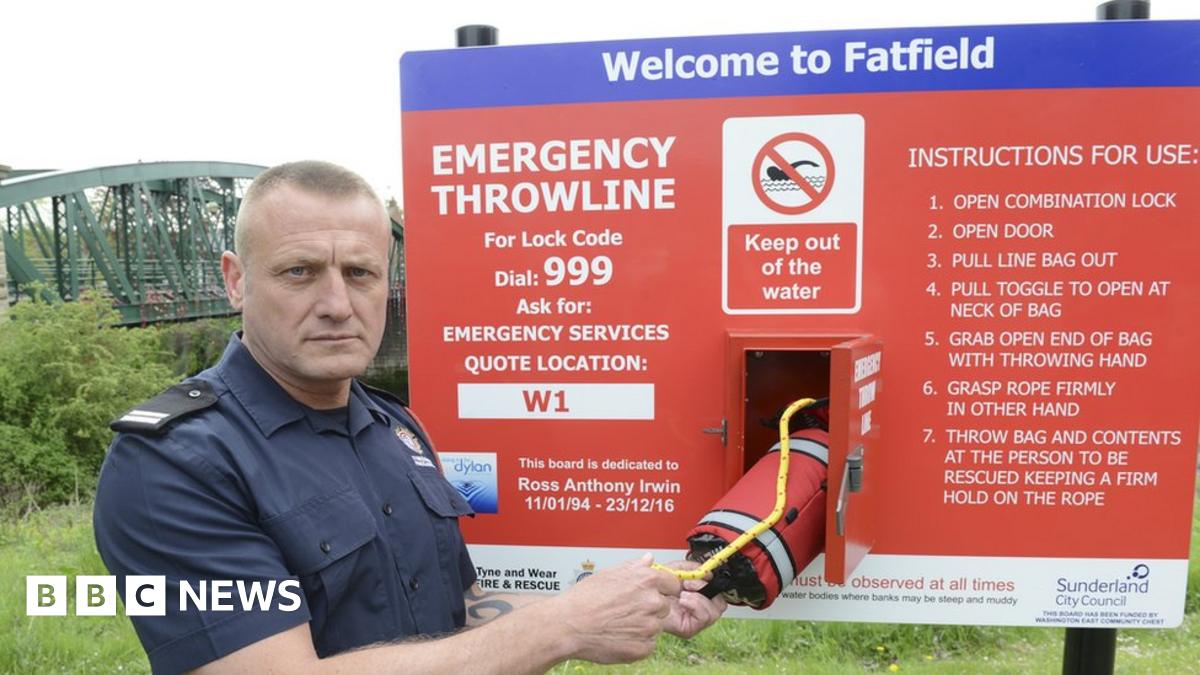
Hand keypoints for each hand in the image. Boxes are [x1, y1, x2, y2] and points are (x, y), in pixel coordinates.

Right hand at [553, 553, 681, 663]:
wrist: (568, 625)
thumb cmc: (583, 599)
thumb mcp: (609, 574)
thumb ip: (634, 567)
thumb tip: (648, 559)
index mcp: (646, 581)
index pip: (673, 583)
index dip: (663, 588)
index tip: (654, 592)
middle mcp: (652, 602)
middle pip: (664, 606)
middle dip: (650, 608)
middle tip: (627, 610)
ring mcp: (649, 627)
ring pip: (655, 626)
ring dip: (643, 625)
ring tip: (619, 623)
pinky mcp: (643, 648)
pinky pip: (648, 644)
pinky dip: (637, 642)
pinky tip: (619, 635)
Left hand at [660, 561, 726, 638]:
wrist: (642, 597)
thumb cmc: (654, 587)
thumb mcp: (676, 570)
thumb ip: (693, 568)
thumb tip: (708, 572)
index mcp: (698, 595)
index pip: (718, 593)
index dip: (714, 583)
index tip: (705, 574)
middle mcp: (698, 610)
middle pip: (720, 604)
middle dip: (705, 589)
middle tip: (689, 583)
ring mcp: (695, 621)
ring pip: (714, 612)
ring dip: (699, 598)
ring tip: (683, 592)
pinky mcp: (689, 629)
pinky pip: (703, 618)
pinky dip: (695, 605)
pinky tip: (683, 600)